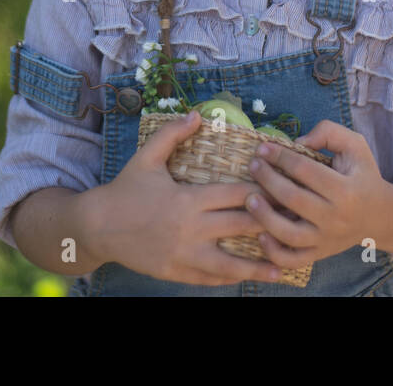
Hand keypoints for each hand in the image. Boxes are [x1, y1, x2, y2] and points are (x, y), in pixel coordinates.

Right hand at [93, 111, 286, 285]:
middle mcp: (190, 229)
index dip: (263, 193)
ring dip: (258, 266)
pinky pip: (209, 279)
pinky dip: (230, 279)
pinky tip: (247, 278)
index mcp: (188, 199)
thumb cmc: (125, 189)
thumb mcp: (146, 157)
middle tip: (296, 224)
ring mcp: (184, 254)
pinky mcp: (175, 273)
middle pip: (241, 228)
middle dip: (270, 225)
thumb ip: (173, 134)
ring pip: (230, 264)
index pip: (237, 196)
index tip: (284, 190)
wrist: (97, 227)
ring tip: (282, 269)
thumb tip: (198, 114)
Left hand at [243, 119, 390, 270]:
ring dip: (264, 217)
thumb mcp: (354, 145)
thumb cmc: (362, 175)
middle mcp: (335, 217)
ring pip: (289, 234)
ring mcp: (326, 239)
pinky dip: (273, 252)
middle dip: (267, 179)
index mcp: (345, 189)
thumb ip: (328, 133)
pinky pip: (292, 259)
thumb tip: (296, 143)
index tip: (263, 148)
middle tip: (253, 166)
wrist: (380, 215)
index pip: (305, 170)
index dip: (280, 156)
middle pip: (293, 199)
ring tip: (250, 199)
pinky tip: (261, 234)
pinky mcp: (319, 254)